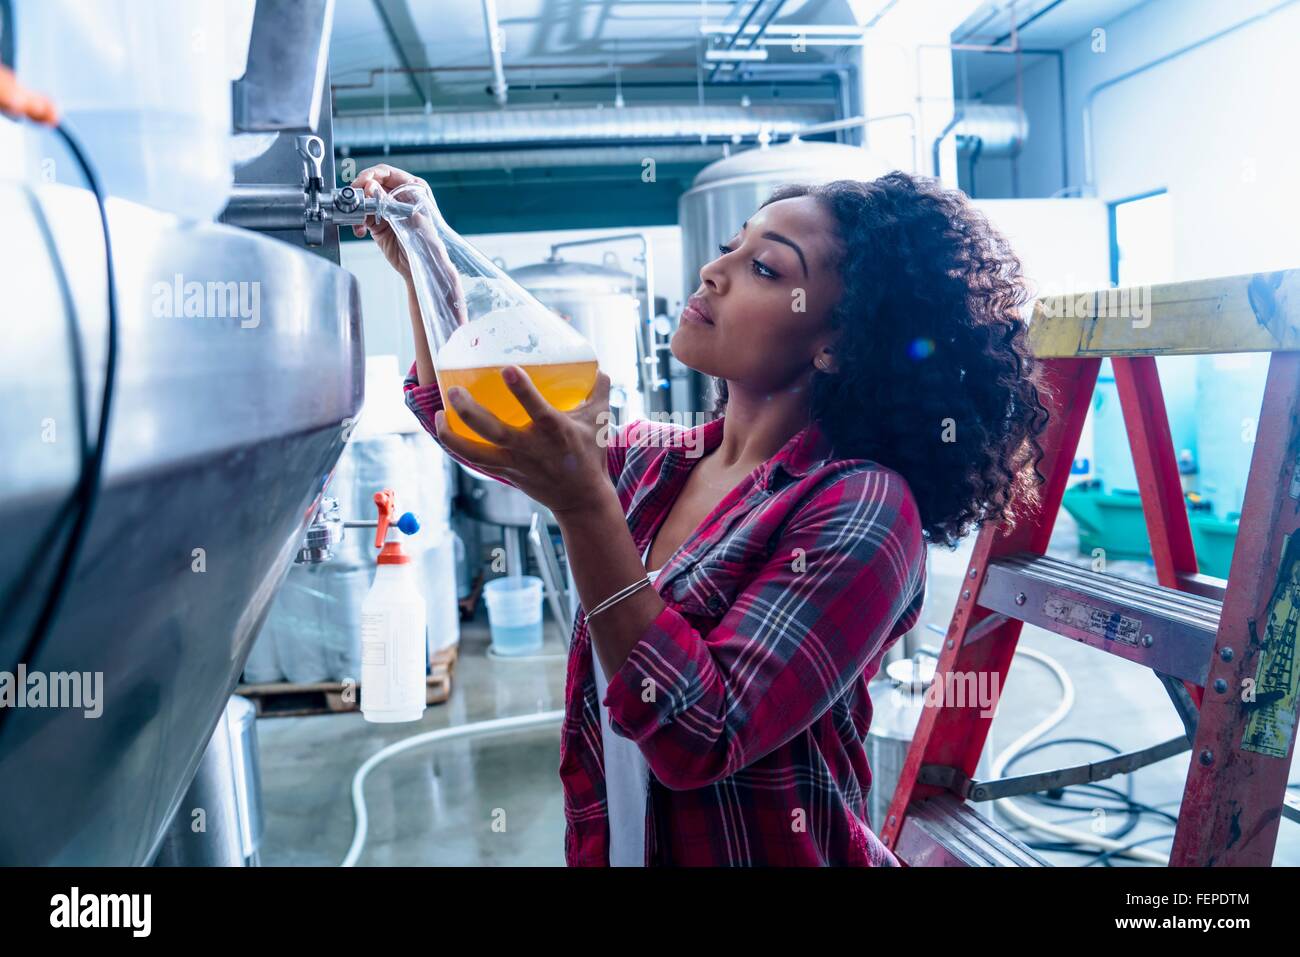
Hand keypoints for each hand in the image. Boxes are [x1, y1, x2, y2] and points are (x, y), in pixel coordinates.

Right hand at [349, 164, 425, 282]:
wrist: (425, 265)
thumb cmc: (427, 240)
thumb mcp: (408, 216)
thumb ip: (387, 201)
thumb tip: (370, 186)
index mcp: (412, 187)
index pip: (385, 173)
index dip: (370, 176)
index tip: (359, 184)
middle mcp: (398, 196)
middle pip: (372, 185)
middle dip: (360, 193)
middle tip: (354, 202)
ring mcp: (387, 209)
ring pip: (364, 200)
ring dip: (357, 209)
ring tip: (357, 220)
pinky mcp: (379, 224)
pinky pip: (363, 217)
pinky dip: (358, 222)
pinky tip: (360, 230)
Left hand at [435, 367, 615, 516]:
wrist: (581, 499)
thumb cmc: (590, 455)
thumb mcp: (600, 421)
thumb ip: (598, 390)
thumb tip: (596, 365)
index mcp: (557, 432)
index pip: (537, 410)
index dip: (522, 390)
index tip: (507, 369)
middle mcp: (532, 448)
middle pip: (494, 431)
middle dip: (470, 411)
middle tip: (455, 390)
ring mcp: (515, 463)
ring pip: (475, 452)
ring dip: (453, 435)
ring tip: (440, 414)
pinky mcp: (505, 472)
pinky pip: (474, 461)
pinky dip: (455, 446)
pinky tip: (445, 429)